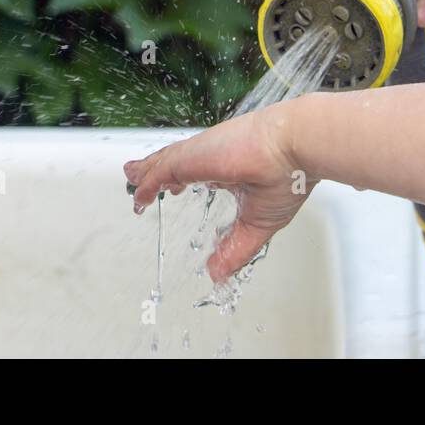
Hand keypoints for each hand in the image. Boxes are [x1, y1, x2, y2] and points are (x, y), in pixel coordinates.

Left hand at [123, 100, 316, 283]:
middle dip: (158, 173)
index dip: (186, 180)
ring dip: (146, 173)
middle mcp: (213, 160)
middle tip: (141, 180)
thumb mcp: (257, 225)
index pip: (201, 174)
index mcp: (233, 171)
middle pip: (177, 166)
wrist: (292, 149)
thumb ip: (234, 249)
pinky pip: (158, 172)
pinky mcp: (188, 159)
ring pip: (164, 164)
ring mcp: (199, 158)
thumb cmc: (287, 175)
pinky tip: (139, 194)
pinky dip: (146, 183)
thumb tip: (218, 274)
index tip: (176, 189)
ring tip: (133, 177)